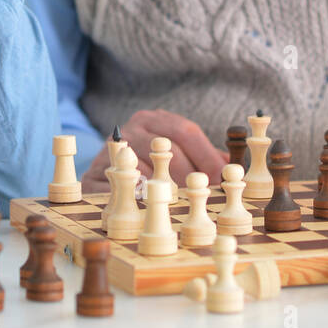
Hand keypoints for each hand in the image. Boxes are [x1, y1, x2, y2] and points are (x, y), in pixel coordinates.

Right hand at [81, 109, 229, 193]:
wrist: (103, 175)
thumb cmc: (150, 165)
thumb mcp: (176, 153)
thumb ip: (203, 157)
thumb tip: (234, 166)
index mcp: (153, 119)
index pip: (185, 131)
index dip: (207, 155)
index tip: (222, 176)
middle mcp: (130, 129)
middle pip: (168, 151)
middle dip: (190, 177)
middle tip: (205, 196)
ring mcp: (110, 151)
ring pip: (146, 170)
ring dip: (167, 192)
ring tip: (184, 205)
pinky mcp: (93, 174)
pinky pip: (121, 189)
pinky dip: (139, 200)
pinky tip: (153, 208)